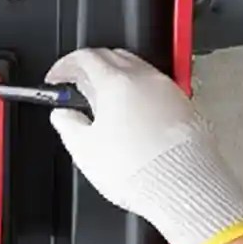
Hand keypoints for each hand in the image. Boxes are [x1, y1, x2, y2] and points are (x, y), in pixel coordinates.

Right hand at [46, 48, 242, 243]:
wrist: (183, 187)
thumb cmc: (140, 171)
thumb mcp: (85, 150)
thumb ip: (68, 125)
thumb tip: (63, 117)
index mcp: (116, 82)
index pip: (85, 57)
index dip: (65, 65)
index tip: (58, 77)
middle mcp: (145, 79)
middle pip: (113, 56)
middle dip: (91, 66)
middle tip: (78, 86)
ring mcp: (168, 90)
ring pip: (138, 68)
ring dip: (117, 77)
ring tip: (106, 103)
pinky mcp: (185, 106)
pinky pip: (157, 88)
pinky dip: (140, 93)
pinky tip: (133, 115)